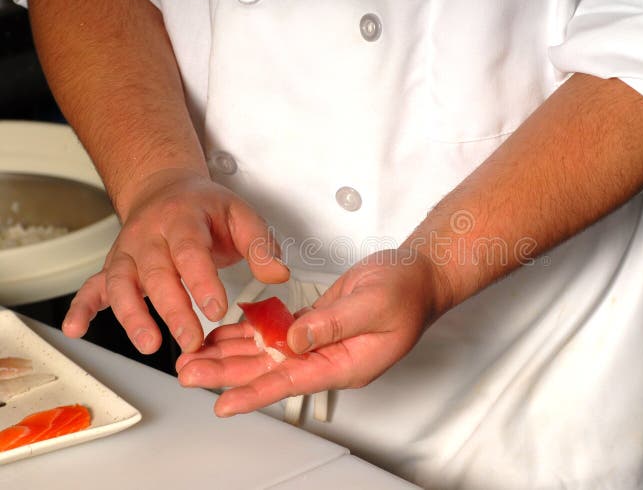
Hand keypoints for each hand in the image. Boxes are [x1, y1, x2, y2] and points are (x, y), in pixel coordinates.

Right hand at [62, 168, 288, 353]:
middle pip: (156, 274)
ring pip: (121, 284)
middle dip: (172, 309)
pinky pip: (93, 286)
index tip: (217, 308)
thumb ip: (261, 245)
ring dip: (131, 316)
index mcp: (183, 219)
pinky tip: (75, 328)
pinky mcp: (114, 267)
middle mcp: (149, 236)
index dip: (202, 281)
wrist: (167, 191)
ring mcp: (128, 252)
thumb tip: (279, 275)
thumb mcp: (241, 214)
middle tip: (191, 339)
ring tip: (149, 343)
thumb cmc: (206, 209)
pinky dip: (82, 307)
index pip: (191, 251)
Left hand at [175, 248, 452, 416]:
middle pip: (269, 371)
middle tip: (189, 373)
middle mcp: (327, 358)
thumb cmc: (407, 291)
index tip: (224, 403)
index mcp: (345, 363)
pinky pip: (274, 334)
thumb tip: (293, 338)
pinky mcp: (314, 325)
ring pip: (267, 354)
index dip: (255, 393)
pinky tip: (224, 335)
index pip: (291, 381)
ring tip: (195, 357)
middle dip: (227, 372)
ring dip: (230, 354)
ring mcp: (319, 343)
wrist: (418, 274)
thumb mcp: (373, 305)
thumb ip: (332, 323)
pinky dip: (248, 334)